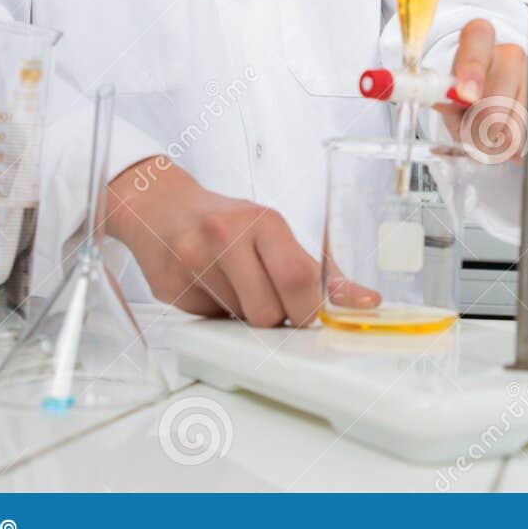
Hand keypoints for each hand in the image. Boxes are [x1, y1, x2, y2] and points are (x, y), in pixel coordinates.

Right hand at [105, 156, 368, 326]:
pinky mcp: (169, 285)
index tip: (307, 313)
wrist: (160, 207)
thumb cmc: (228, 223)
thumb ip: (319, 273)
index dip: (307, 308)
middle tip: (270, 301)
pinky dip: (216, 313)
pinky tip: (209, 287)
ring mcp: (194, 259)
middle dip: (276, 318)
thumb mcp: (275, 235)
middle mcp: (227, 235)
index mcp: (264, 222)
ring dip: (245, 316)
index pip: (298, 278)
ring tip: (236, 288)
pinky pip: (209, 321)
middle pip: (268, 310)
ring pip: (239, 321)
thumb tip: (366, 303)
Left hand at [436, 17, 527, 161]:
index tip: (465, 96)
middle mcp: (510, 53)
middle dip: (488, 120)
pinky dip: (527, 145)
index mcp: (477, 44)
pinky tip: (514, 142)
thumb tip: (450, 98)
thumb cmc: (466, 105)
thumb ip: (447, 99)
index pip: (479, 37)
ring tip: (494, 142)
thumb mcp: (447, 102)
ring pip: (525, 110)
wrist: (492, 115)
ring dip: (507, 139)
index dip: (473, 66)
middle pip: (505, 82)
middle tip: (478, 139)